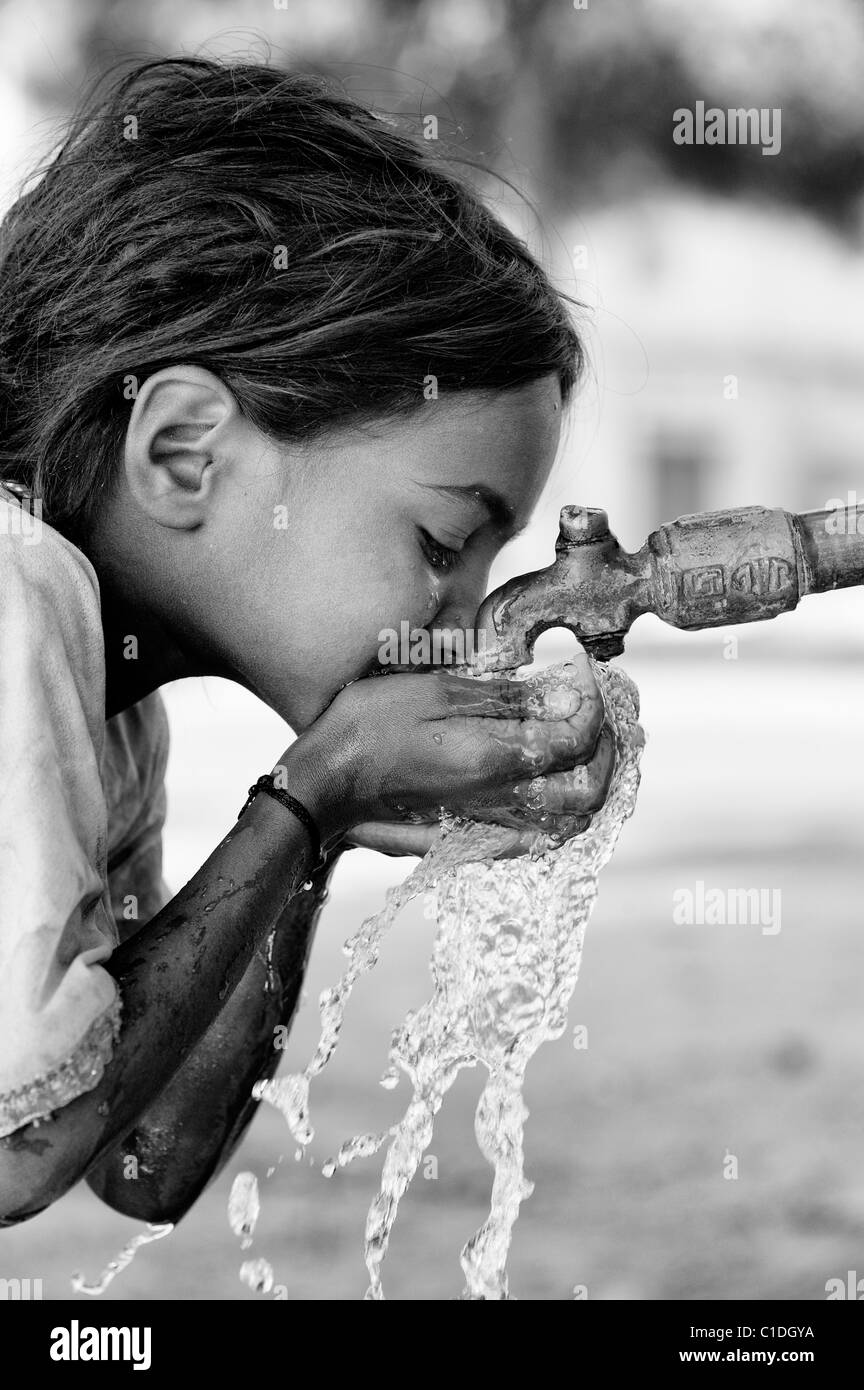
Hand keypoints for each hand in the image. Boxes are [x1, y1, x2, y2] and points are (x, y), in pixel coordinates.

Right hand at [291, 654, 614, 850]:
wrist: (320, 787)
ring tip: (580, 745)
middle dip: (607, 749)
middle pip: (589, 791)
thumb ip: (503, 698)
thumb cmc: (366, 729)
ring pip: (568, 822)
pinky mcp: (470, 839)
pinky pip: (535, 840)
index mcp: (494, 759)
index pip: (577, 739)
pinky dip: (557, 814)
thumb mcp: (433, 691)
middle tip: (596, 712)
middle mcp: (500, 800)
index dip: (593, 704)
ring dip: (588, 782)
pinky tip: (546, 785)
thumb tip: (563, 695)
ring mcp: (487, 826)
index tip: (586, 674)